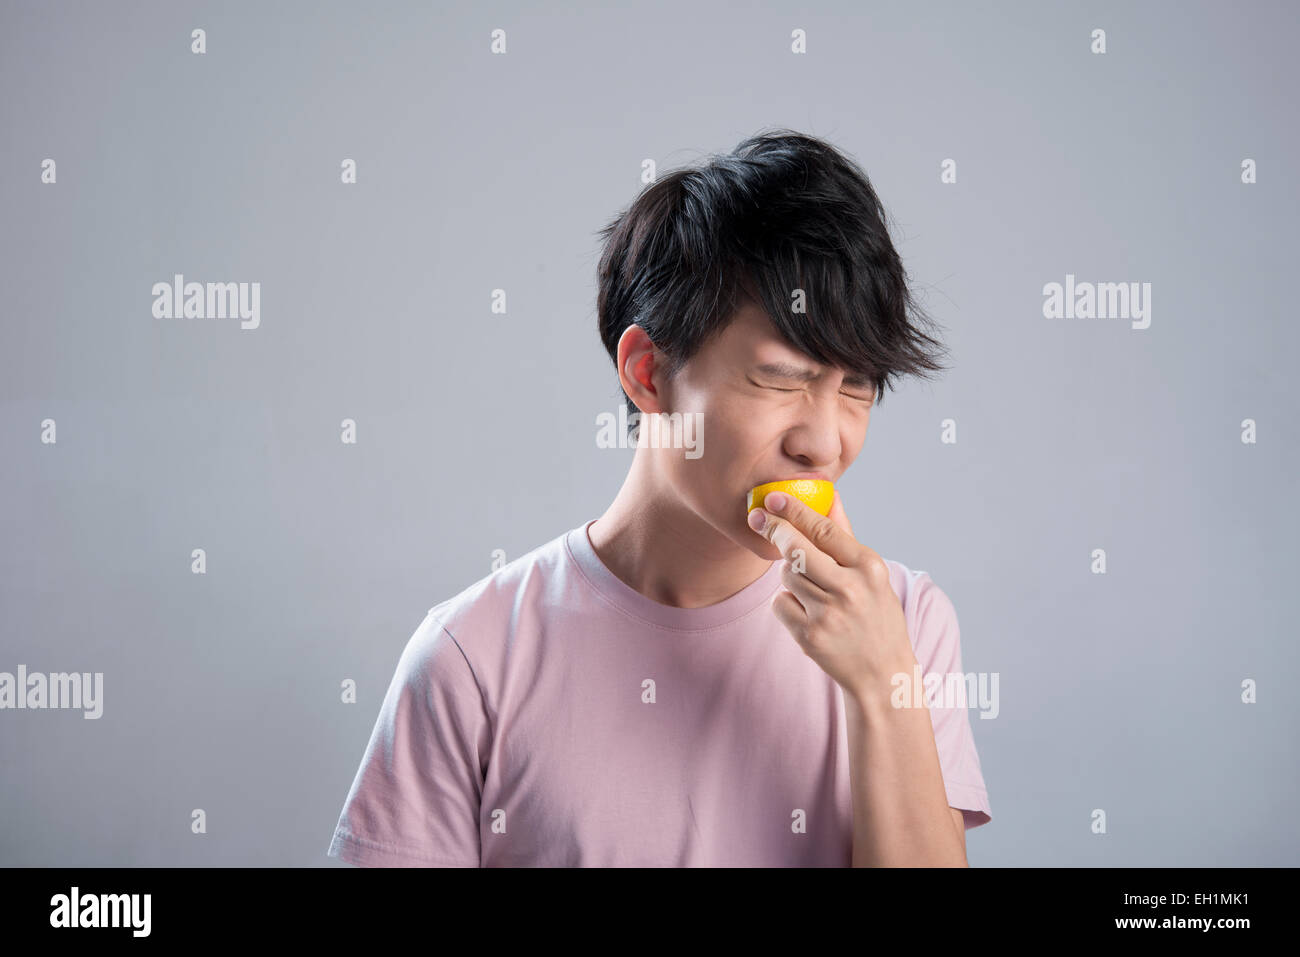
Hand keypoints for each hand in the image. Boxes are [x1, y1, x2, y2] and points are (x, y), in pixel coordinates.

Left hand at [747, 489, 916, 703]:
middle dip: (775, 530)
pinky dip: (787, 602)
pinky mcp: (808, 637)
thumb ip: (845, 536)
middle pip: (796, 549)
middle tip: (759, 518)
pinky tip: (807, 612)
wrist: (882, 672)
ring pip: (786, 575)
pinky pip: (779, 603)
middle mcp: (849, 589)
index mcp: (868, 568)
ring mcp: (827, 615)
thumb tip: (829, 496)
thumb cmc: (876, 614)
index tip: (774, 496)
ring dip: (789, 574)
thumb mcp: (873, 574)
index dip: (794, 510)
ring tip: (811, 587)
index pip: (824, 529)